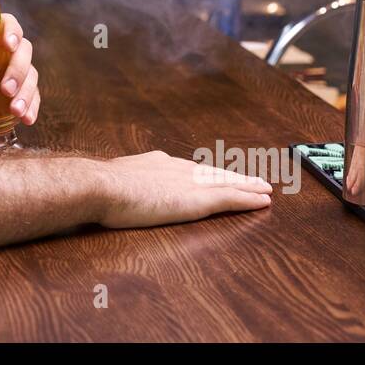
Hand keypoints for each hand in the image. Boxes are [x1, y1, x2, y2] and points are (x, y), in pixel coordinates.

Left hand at [0, 12, 39, 146]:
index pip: (3, 26)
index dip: (11, 30)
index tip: (8, 44)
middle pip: (23, 51)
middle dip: (18, 70)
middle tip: (6, 90)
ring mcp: (11, 78)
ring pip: (31, 75)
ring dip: (26, 92)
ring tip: (15, 111)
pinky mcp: (16, 99)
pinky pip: (33, 99)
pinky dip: (32, 108)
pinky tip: (26, 118)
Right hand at [97, 151, 271, 226]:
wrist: (103, 185)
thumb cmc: (100, 188)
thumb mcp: (112, 180)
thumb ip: (121, 183)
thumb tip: (113, 187)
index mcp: (156, 164)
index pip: (188, 169)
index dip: (206, 173)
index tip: (216, 175)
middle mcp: (177, 168)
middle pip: (213, 173)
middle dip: (234, 177)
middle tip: (253, 179)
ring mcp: (188, 183)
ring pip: (227, 183)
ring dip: (248, 186)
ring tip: (265, 188)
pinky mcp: (197, 200)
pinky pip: (231, 198)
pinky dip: (248, 198)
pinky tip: (263, 200)